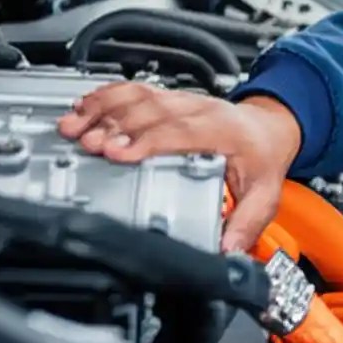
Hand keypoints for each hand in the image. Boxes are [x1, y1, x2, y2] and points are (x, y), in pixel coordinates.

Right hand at [56, 83, 301, 251]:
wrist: (270, 128)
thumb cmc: (262, 159)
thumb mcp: (265, 194)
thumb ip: (247, 223)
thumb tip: (226, 251)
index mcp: (222, 131)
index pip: (180, 132)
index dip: (146, 141)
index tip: (116, 154)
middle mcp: (199, 111)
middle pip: (151, 112)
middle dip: (115, 127)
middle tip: (85, 144)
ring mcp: (182, 102)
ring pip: (139, 97)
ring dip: (103, 109)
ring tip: (72, 126)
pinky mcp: (168, 100)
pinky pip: (135, 91)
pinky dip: (106, 97)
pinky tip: (82, 106)